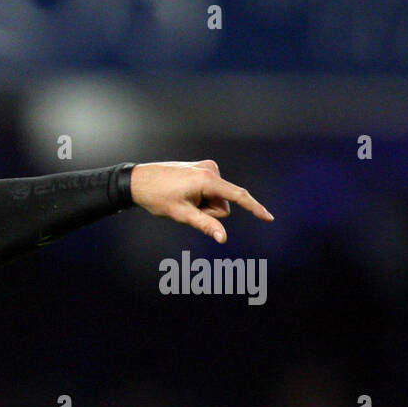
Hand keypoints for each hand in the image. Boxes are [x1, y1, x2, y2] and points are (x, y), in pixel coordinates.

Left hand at [129, 160, 272, 243]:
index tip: (269, 218)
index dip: (254, 208)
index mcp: (208, 180)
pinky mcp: (203, 169)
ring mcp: (207, 168)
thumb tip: (223, 238)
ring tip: (182, 199)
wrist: (138, 181)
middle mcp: (211, 170)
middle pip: (224, 203)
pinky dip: (200, 197)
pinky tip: (183, 194)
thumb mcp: (181, 214)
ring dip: (203, 204)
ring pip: (217, 198)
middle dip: (209, 211)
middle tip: (185, 207)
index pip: (238, 196)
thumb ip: (205, 225)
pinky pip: (210, 190)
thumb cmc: (157, 197)